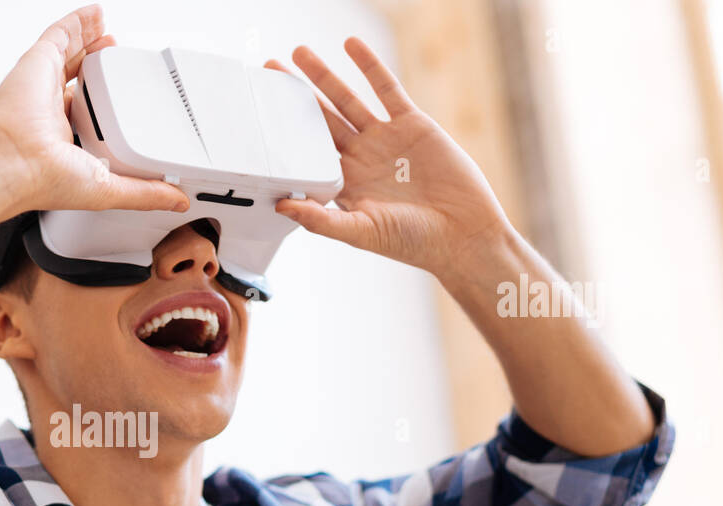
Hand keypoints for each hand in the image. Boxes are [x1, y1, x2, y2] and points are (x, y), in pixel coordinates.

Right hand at [0, 5, 188, 215]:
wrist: (14, 160)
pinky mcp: (39, 61)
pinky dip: (78, 21)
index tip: (124, 105)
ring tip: (109, 35)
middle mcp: (53, 113)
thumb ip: (146, 192)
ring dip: (90, 42)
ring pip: (71, 55)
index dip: (105, 109)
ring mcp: (45, 84)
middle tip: (119, 61)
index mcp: (66, 142)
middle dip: (98, 71)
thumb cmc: (46, 178)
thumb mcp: (110, 190)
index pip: (88, 119)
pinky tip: (95, 13)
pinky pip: (60, 32)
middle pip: (79, 82)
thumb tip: (178, 200)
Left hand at [271, 38, 512, 280]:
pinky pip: (386, 89)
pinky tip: (350, 45)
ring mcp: (385, 139)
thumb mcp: (361, 233)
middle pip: (321, 120)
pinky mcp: (412, 124)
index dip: (284, 133)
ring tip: (299, 52)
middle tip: (270, 71)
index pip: (307, 153)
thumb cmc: (412, 243)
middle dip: (296, 95)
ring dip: (324, 75)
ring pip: (348, 100)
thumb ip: (321, 220)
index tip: (260, 114)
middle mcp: (361, 158)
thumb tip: (280, 205)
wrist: (462, 234)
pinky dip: (369, 66)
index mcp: (344, 184)